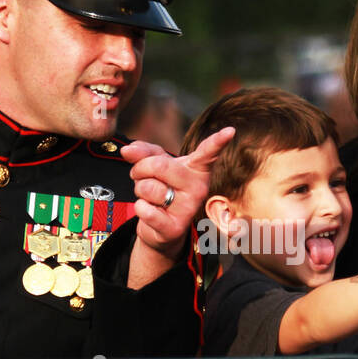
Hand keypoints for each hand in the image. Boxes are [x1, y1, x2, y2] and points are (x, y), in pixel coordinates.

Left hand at [122, 127, 234, 258]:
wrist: (159, 226)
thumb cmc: (161, 188)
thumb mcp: (153, 165)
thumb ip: (143, 152)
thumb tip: (127, 151)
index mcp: (197, 169)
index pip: (207, 153)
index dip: (217, 141)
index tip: (230, 130)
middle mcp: (198, 187)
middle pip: (159, 165)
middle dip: (139, 169)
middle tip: (140, 176)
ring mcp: (189, 208)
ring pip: (148, 187)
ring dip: (139, 190)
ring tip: (150, 197)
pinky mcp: (175, 227)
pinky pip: (145, 210)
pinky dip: (139, 208)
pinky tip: (149, 211)